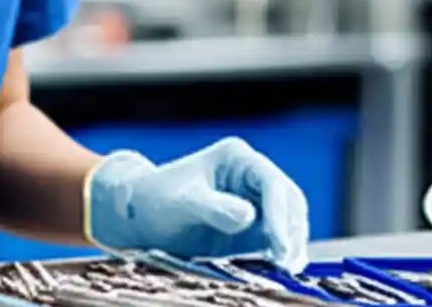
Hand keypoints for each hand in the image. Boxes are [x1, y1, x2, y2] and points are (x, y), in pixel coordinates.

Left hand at [86, 137, 308, 271]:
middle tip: (287, 264)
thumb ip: (213, 207)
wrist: (140, 217)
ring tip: (285, 271)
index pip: (272, 184)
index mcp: (237, 158)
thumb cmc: (155, 200)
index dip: (280, 214)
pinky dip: (280, 256)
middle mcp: (251, 177)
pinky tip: (278, 273)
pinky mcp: (252, 227)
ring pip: (288, 223)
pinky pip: (275, 241)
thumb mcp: (181, 203)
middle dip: (292, 232)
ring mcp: (255, 202)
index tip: (278, 245)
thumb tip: (248, 216)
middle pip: (289, 203)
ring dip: (291, 246)